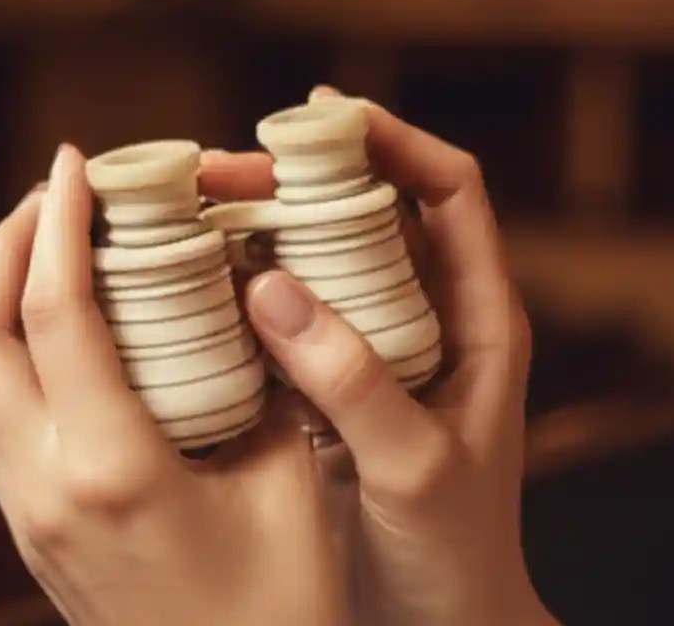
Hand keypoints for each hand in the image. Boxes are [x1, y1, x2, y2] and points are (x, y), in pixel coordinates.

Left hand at [0, 145, 345, 625]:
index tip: (78, 162)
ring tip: (51, 251)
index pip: (58, 311)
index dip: (60, 222)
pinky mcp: (29, 536)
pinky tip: (56, 339)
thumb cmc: (288, 604)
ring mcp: (26, 518)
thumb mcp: (294, 480)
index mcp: (114, 468)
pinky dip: (2, 358)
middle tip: (57, 194)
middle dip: (8, 245)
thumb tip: (251, 294)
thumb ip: (269, 381)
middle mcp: (46, 490)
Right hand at [201, 90, 556, 625]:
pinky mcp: (341, 388)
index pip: (451, 192)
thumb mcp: (411, 470)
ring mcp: (384, 352)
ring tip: (194, 209)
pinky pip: (295, 314)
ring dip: (268, 225)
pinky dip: (249, 286)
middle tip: (221, 169)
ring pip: (329, 258)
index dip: (396, 139)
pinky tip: (195, 283)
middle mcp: (433, 322)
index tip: (321, 116)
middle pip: (376, 212)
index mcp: (479, 322)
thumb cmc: (455, 558)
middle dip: (305, 174)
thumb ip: (352, 381)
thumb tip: (270, 284)